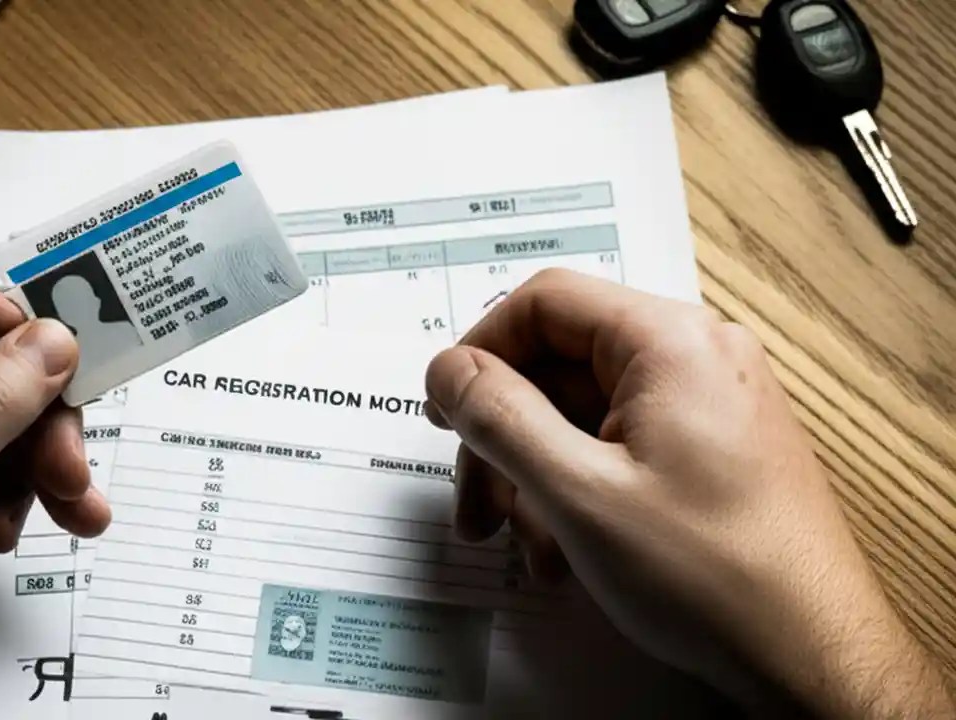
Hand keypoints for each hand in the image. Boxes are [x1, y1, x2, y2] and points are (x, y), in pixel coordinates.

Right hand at [424, 269, 951, 718]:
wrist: (812, 655)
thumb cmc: (715, 576)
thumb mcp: (579, 493)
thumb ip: (499, 419)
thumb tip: (449, 369)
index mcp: (670, 342)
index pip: (545, 303)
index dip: (481, 352)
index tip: (448, 410)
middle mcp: (696, 357)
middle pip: (559, 367)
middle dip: (505, 441)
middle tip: (478, 507)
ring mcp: (709, 403)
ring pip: (584, 415)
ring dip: (539, 478)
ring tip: (533, 546)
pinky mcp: (712, 448)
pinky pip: (620, 447)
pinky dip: (581, 491)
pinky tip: (570, 551)